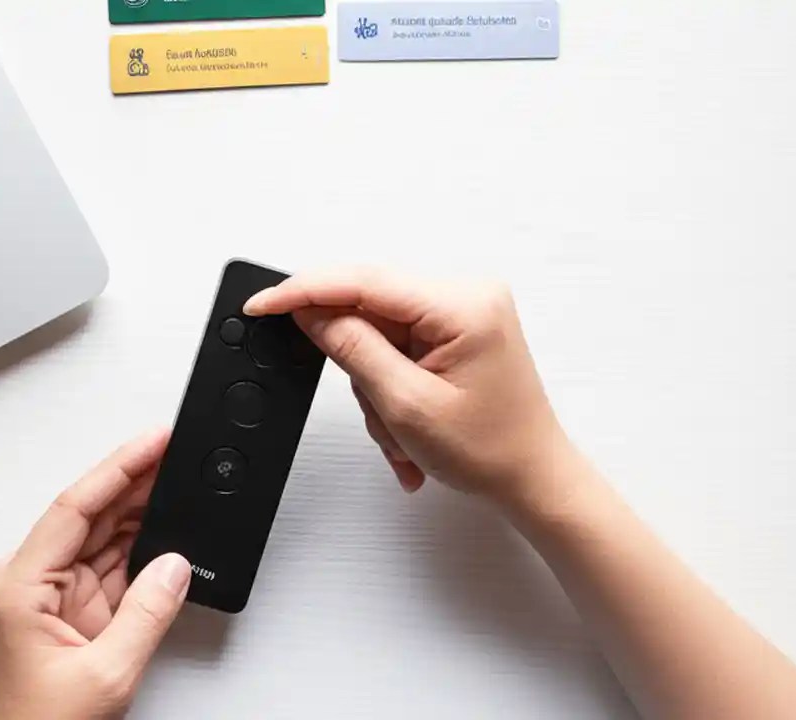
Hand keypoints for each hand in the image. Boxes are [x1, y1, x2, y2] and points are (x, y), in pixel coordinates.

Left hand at [0, 429, 190, 719]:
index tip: (152, 441)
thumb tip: (174, 565)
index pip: (75, 505)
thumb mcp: (104, 673)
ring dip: (141, 514)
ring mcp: (51, 596)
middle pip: (91, 514)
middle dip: (136, 482)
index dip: (119, 466)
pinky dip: (140, 551)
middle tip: (177, 454)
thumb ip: (147, 614)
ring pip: (103, 537)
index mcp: (21, 583)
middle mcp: (30, 581)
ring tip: (179, 486)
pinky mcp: (71, 613)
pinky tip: (165, 534)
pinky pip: (110, 567)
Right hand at [245, 268, 570, 510]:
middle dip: (359, 368)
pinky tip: (409, 425)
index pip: (363, 281)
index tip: (262, 304)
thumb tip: (310, 311)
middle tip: (380, 415)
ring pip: (376, 335)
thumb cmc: (493, 450)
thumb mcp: (407, 404)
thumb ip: (352, 348)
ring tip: (404, 434)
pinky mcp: (456, 330)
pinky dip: (390, 389)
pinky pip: (397, 347)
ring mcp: (462, 313)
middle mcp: (465, 296)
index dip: (303, 291)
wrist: (533, 479)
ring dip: (377, 390)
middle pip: (368, 310)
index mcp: (462, 304)